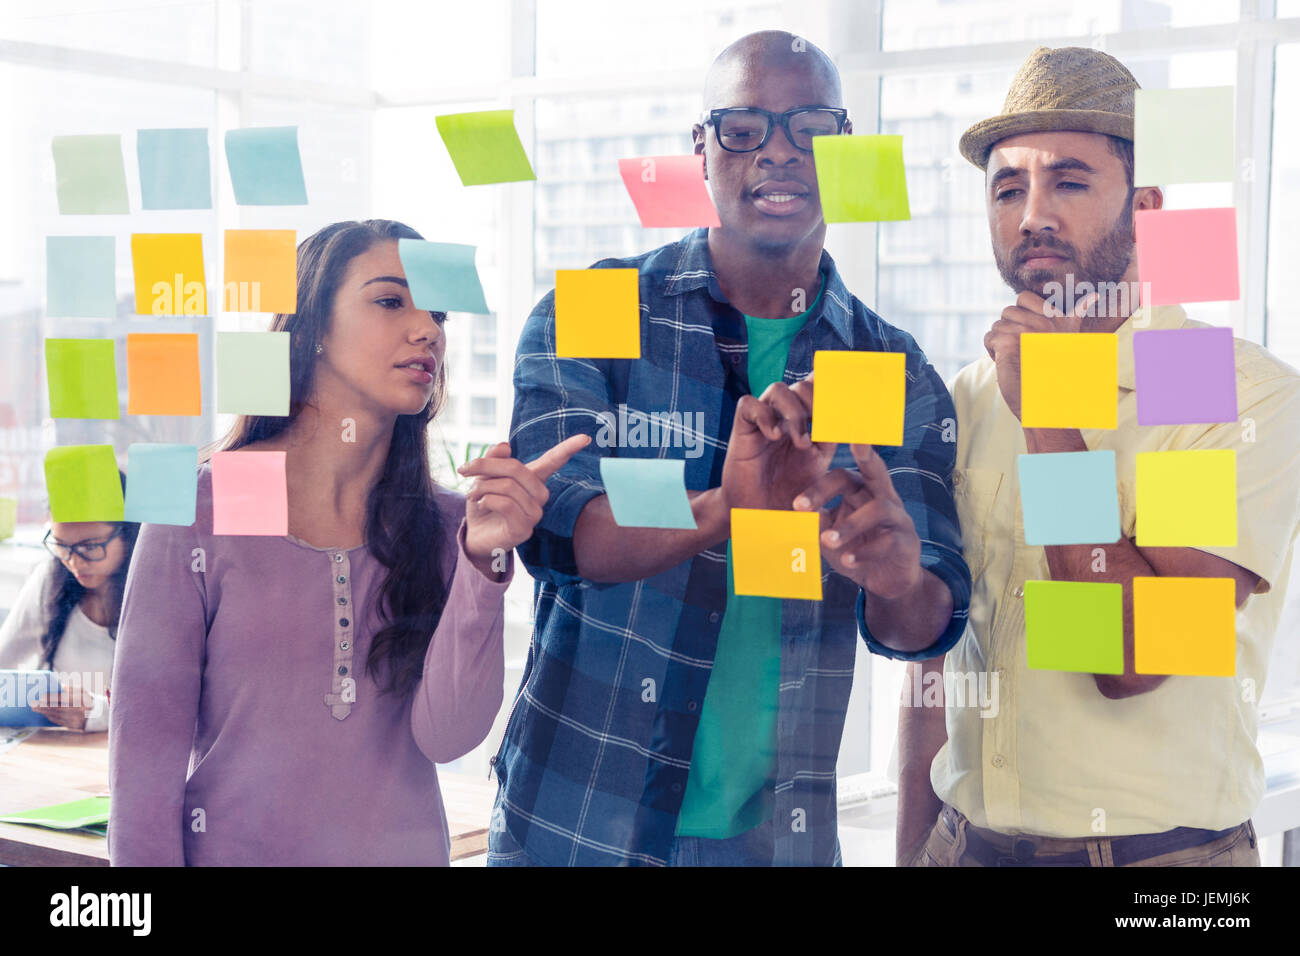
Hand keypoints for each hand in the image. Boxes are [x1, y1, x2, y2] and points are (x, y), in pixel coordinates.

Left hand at [31, 685, 93, 731]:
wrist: (97, 715)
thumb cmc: (87, 700)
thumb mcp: (82, 691)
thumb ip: (70, 688)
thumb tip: (59, 686)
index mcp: (78, 700)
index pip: (61, 698)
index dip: (50, 698)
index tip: (41, 697)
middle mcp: (74, 711)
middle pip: (55, 708)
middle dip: (42, 706)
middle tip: (33, 704)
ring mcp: (72, 719)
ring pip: (54, 715)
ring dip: (44, 712)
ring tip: (36, 709)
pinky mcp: (71, 726)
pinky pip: (57, 721)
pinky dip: (50, 717)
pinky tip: (45, 714)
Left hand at [458, 433, 590, 573]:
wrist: (474, 536)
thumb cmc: (482, 504)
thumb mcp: (483, 477)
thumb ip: (493, 460)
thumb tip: (504, 445)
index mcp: (533, 479)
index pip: (553, 461)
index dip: (568, 449)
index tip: (586, 438)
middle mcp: (539, 496)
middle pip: (516, 469)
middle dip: (486, 466)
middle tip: (465, 470)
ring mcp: (534, 513)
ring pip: (508, 486)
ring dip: (482, 487)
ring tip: (472, 494)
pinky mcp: (524, 529)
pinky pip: (506, 504)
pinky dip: (488, 500)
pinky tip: (481, 503)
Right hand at [721, 377, 836, 511]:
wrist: (761, 517)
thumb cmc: (791, 496)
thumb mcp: (820, 466)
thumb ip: (832, 439)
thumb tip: (856, 420)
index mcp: (809, 423)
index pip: (819, 387)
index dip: (832, 380)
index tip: (849, 391)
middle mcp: (786, 418)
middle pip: (802, 385)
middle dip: (817, 402)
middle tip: (821, 432)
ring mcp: (764, 422)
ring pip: (778, 389)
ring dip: (795, 412)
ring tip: (801, 443)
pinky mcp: (743, 430)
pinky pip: (748, 404)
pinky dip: (763, 415)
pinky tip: (774, 436)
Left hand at [793, 443, 921, 598]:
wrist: (886, 582)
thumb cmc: (855, 550)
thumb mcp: (830, 535)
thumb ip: (814, 523)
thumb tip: (791, 515)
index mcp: (862, 492)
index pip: (842, 476)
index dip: (820, 486)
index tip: (798, 498)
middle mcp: (883, 498)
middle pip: (873, 471)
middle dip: (864, 455)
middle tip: (855, 442)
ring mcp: (899, 518)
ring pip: (878, 510)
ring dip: (850, 526)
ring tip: (827, 541)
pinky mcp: (907, 541)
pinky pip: (888, 541)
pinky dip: (865, 551)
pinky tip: (847, 561)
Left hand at [983, 290, 1092, 420]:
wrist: (1049, 402)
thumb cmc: (1059, 372)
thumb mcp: (1072, 339)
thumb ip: (1078, 315)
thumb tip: (1095, 294)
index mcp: (1057, 319)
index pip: (1023, 297)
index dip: (1019, 313)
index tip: (1028, 332)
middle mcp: (1042, 322)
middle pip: (1007, 311)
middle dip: (1008, 329)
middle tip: (1022, 349)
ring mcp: (1025, 331)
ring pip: (997, 326)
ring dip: (1000, 342)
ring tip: (1017, 357)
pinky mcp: (1008, 342)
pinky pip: (989, 338)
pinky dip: (993, 352)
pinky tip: (1007, 363)